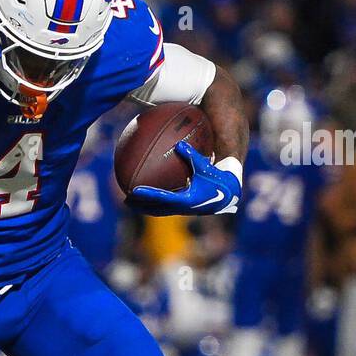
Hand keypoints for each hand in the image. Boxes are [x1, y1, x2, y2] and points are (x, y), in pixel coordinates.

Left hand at [127, 141, 241, 215]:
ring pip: (159, 211)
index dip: (148, 195)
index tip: (134, 191)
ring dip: (143, 207)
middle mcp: (183, 209)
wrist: (229, 194)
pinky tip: (144, 196)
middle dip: (141, 205)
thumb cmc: (218, 178)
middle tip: (126, 199)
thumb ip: (193, 156)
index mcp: (188, 200)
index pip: (163, 198)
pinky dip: (153, 204)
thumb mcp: (206, 166)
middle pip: (156, 209)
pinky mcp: (183, 210)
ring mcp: (182, 211)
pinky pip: (164, 207)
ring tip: (129, 202)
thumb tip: (179, 144)